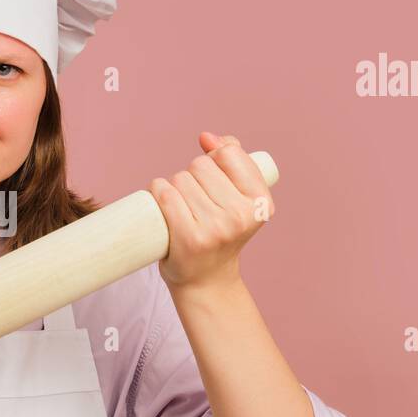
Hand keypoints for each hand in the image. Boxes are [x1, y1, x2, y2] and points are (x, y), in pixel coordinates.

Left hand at [148, 132, 274, 291]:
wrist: (206, 279)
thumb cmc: (219, 232)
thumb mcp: (238, 198)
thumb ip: (232, 161)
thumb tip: (206, 137)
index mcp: (260, 203)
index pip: (229, 154)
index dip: (215, 158)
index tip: (211, 176)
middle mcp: (241, 216)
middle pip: (200, 165)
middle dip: (192, 175)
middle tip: (195, 201)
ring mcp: (215, 228)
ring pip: (180, 179)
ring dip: (173, 186)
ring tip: (181, 208)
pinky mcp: (189, 238)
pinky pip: (165, 195)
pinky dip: (157, 192)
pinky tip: (161, 202)